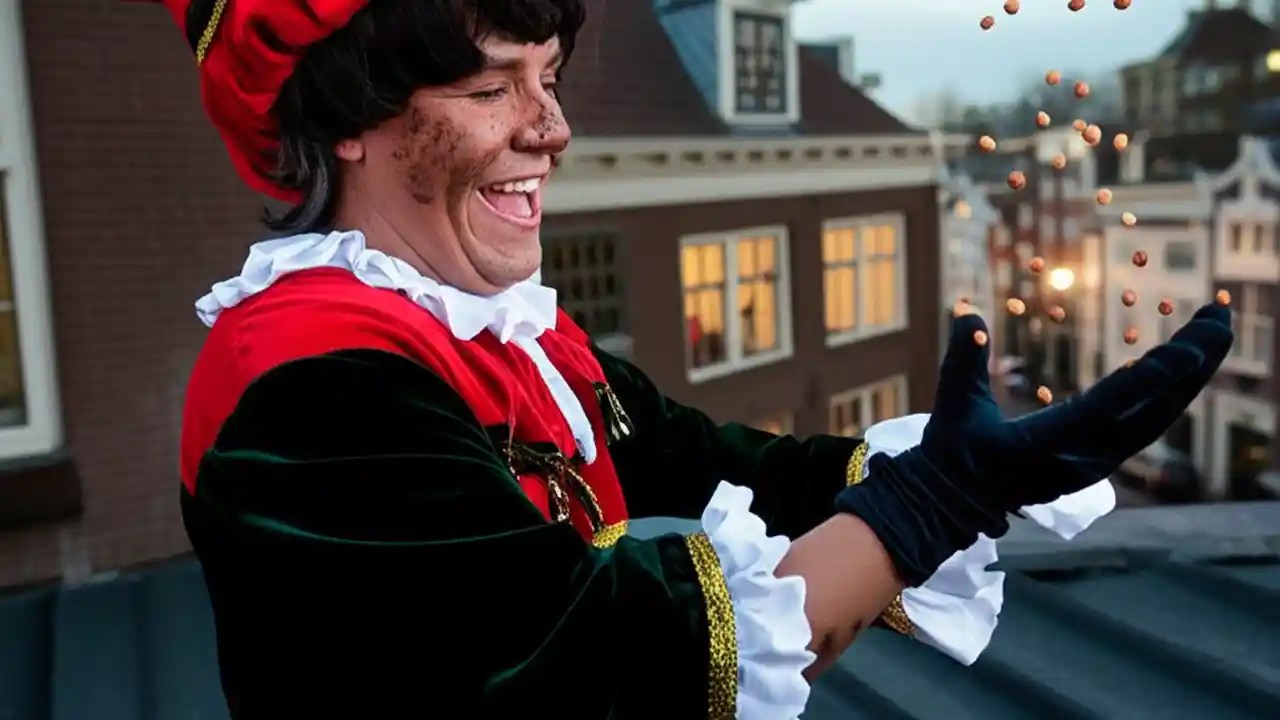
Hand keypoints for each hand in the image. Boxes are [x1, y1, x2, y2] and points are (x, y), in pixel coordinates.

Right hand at [836, 302, 1232, 584]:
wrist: (953, 504)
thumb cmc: (952, 454)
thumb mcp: (953, 405)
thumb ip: (964, 359)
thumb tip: (969, 314)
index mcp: (1050, 445)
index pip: (1110, 406)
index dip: (1152, 376)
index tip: (1188, 347)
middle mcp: (1084, 457)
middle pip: (1156, 410)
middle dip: (1194, 361)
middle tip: (1221, 315)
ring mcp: (1096, 462)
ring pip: (1159, 416)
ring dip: (1190, 374)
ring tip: (1213, 331)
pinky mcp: (1098, 460)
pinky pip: (1148, 422)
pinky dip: (1171, 391)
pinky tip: (1184, 364)